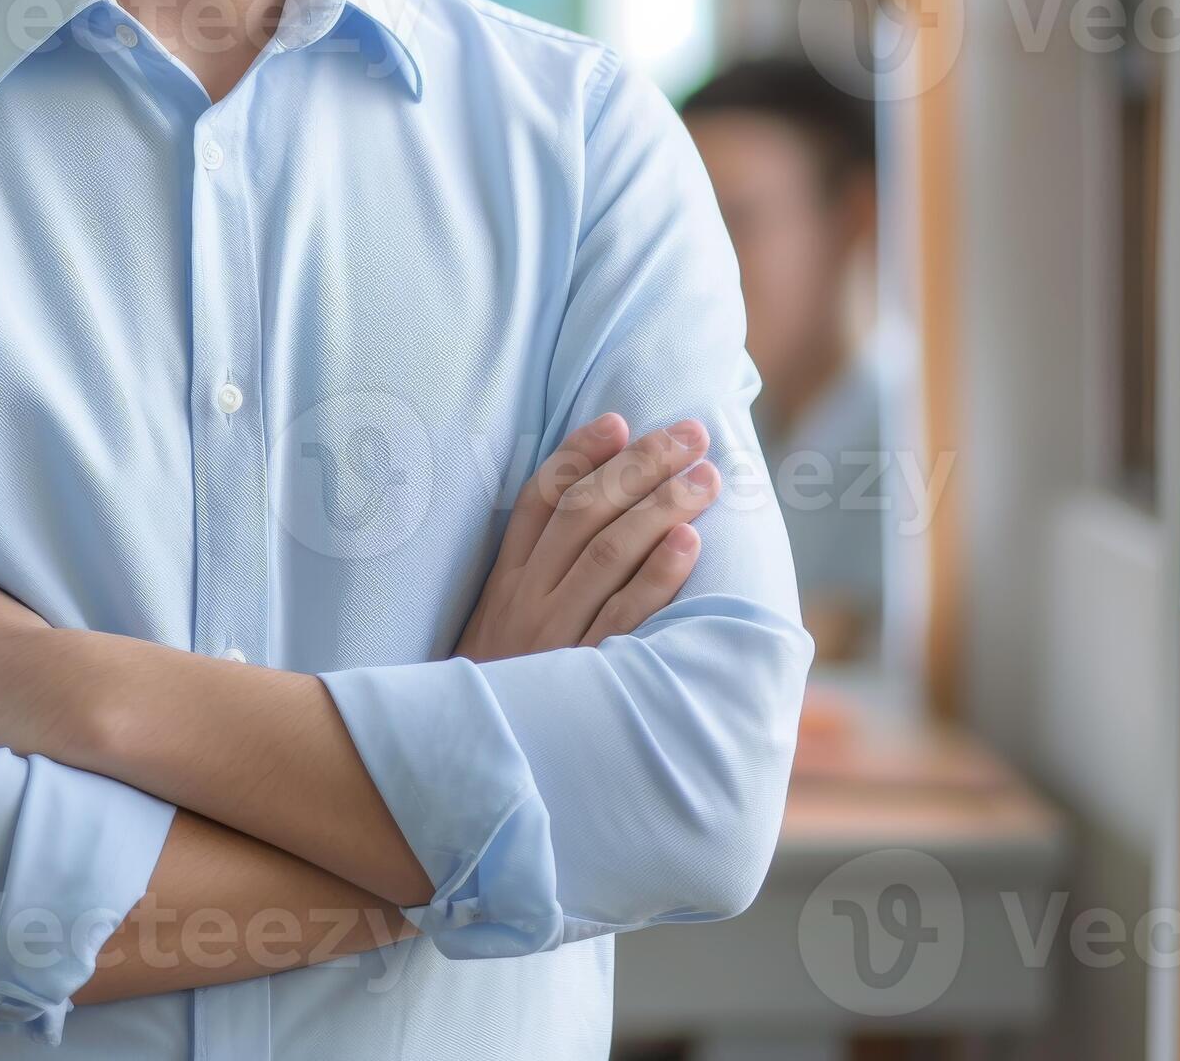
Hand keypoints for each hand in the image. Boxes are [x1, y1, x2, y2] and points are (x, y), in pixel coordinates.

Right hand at [452, 414, 716, 662]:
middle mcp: (529, 597)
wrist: (473, 757)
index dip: (578, 455)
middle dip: (640, 465)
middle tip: (690, 433)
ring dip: (661, 507)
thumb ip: (529, 575)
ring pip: (609, 553)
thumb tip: (580, 517)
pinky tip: (690, 543)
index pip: (539, 500)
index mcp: (506, 580)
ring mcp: (556, 632)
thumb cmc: (499, 686)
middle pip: (584, 513)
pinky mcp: (584, 672)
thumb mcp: (494, 623)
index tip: (618, 421)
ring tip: (706, 476)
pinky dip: (657, 576)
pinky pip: (624, 617)